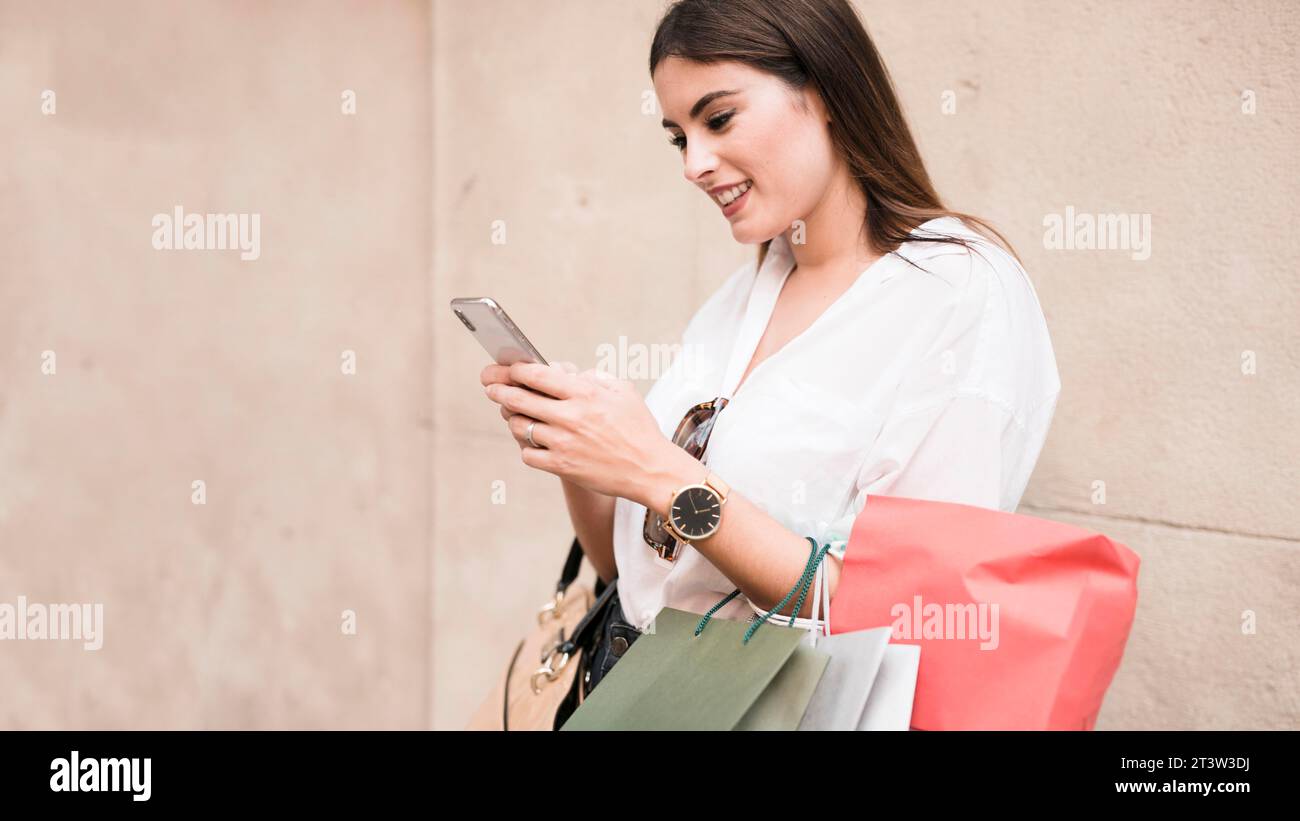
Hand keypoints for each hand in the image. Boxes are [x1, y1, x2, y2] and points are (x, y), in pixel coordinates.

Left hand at [481, 361, 699, 504]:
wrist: (650, 470)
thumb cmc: (638, 428)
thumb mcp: (623, 391)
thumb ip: (594, 377)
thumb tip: (568, 373)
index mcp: (584, 393)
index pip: (536, 375)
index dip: (516, 369)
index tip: (508, 368)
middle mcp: (570, 416)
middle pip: (519, 398)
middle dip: (499, 390)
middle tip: (491, 387)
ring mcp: (563, 443)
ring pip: (519, 426)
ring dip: (513, 419)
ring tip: (515, 416)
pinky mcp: (562, 466)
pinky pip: (528, 454)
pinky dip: (527, 447)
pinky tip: (534, 442)